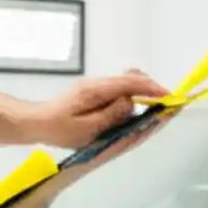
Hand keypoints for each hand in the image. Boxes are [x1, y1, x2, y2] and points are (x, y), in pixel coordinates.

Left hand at [25, 69, 167, 147]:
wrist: (36, 122)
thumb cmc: (58, 129)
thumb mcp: (86, 128)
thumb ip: (111, 115)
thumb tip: (131, 103)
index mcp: (96, 90)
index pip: (130, 83)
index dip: (153, 89)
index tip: (171, 98)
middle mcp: (97, 83)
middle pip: (132, 78)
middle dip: (151, 91)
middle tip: (165, 108)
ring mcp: (95, 86)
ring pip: (126, 84)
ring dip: (141, 96)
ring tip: (150, 115)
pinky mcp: (94, 92)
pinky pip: (118, 92)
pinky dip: (129, 100)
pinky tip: (129, 116)